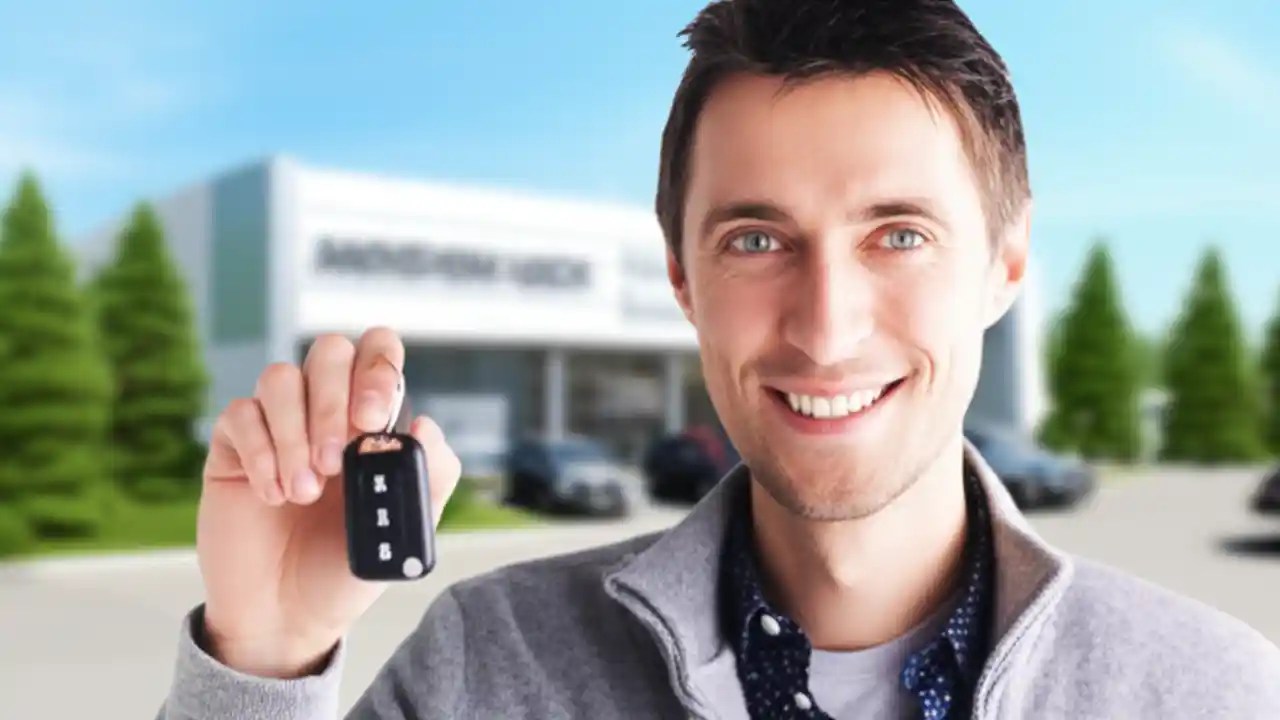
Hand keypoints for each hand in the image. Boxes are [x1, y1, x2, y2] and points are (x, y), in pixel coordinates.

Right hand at [195, 327, 460, 677]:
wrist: (288, 614)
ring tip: (304, 493)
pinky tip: (272, 497)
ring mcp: (277, 424)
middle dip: (332, 401)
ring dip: (294, 434)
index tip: (370, 420)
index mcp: (372, 418)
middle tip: (334, 462)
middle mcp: (324, 409)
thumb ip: (431, 474)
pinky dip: (260, 454)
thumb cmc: (346, 565)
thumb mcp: (406, 527)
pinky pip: (240, 415)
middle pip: (329, 351)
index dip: (377, 368)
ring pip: (279, 378)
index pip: (378, 351)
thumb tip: (425, 421)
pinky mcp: (234, 446)